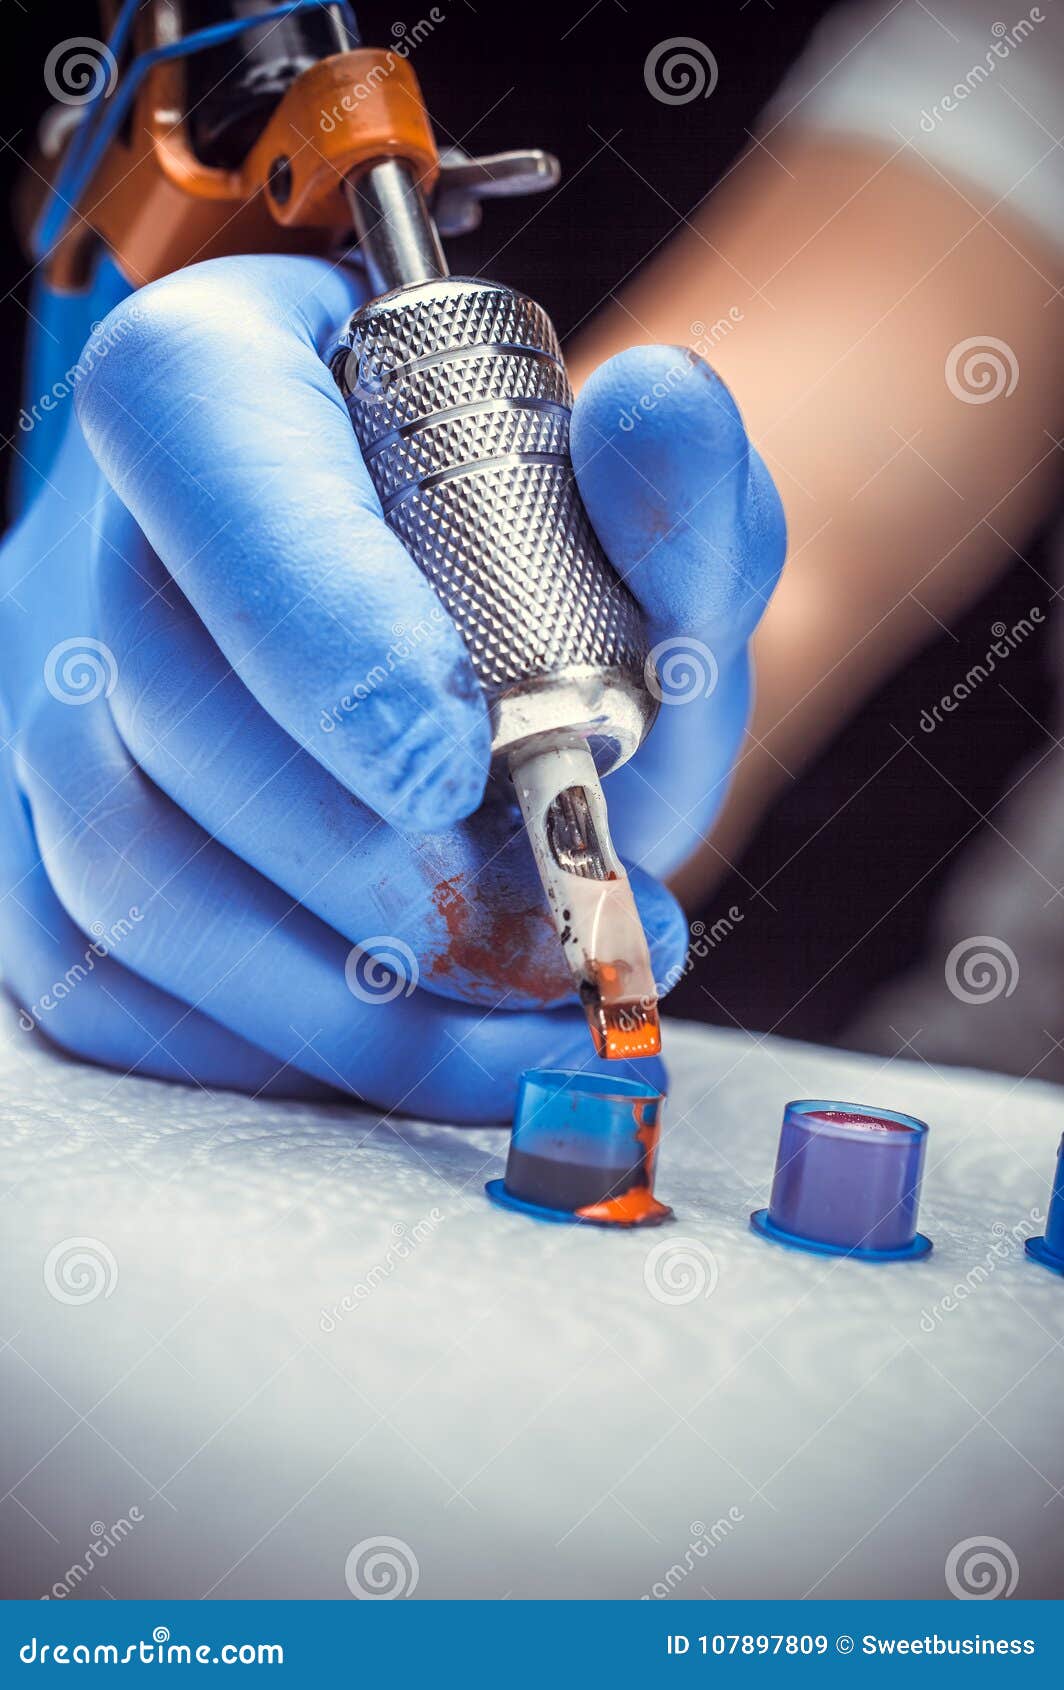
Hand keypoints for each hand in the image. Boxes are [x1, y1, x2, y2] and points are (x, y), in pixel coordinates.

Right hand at [0, 255, 783, 1119]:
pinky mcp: (48, 851)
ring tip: (523, 1003)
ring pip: (125, 871)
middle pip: (162, 698)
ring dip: (334, 991)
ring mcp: (50, 702)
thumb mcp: (650, 518)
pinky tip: (421, 1043)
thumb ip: (679, 475)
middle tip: (536, 926)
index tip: (456, 766)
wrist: (469, 660)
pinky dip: (274, 1047)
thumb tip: (653, 416)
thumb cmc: (545, 574)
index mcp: (228, 377)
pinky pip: (107, 984)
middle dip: (360, 861)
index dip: (314, 616)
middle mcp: (100, 535)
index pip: (198, 432)